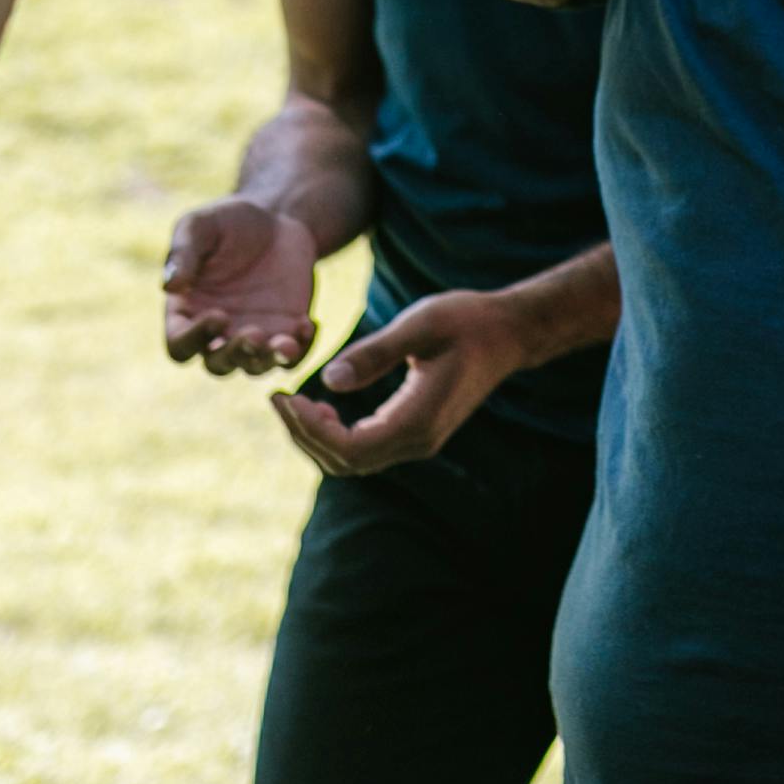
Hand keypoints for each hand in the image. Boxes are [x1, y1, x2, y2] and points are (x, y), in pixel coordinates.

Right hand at [161, 198, 319, 375]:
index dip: (195, 340)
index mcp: (186, 313)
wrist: (275, 220)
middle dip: (236, 354)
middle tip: (255, 333)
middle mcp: (216, 334)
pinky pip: (291, 356)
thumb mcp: (200, 225)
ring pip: (255, 366)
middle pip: (218, 364)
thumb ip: (183, 252)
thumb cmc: (227, 221)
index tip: (218, 315)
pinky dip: (301, 349)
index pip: (180, 345)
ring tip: (285, 342)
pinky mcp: (285, 333)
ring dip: (269, 359)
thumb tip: (170, 286)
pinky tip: (307, 324)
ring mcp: (252, 336)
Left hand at [268, 288, 529, 476]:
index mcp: (418, 420)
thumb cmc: (466, 321)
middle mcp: (418, 441)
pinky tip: (319, 406)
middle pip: (346, 463)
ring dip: (318, 438)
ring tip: (292, 403)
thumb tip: (327, 380)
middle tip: (276, 400)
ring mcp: (419, 441)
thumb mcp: (418, 325)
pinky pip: (367, 449)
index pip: (350, 447)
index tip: (284, 397)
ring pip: (354, 461)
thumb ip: (373, 354)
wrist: (507, 333)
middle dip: (305, 436)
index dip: (310, 429)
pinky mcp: (416, 432)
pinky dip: (336, 434)